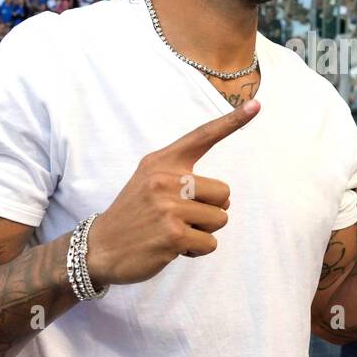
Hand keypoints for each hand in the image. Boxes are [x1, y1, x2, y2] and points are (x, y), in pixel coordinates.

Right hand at [86, 101, 259, 287]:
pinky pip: (210, 243)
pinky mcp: (173, 235)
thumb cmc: (134, 214)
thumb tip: (223, 196)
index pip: (202, 136)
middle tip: (181, 218)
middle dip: (211, 211)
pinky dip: (197, 251)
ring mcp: (169, 207)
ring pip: (220, 220)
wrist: (100, 248)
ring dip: (203, 232)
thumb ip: (179, 176)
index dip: (232, 121)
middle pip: (224, 193)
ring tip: (174, 232)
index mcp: (161, 162)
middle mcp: (165, 179)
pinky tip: (173, 248)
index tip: (256, 105)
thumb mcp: (148, 180)